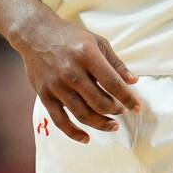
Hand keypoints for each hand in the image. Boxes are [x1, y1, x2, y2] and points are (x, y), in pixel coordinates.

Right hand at [9, 15, 142, 143]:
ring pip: (83, 114)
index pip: (113, 83)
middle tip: (122, 111)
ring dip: (101, 124)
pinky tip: (87, 138)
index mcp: (87, 56)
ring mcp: (57, 86)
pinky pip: (60, 121)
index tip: (137, 107)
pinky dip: (74, 133)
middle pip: (99, 102)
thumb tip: (133, 82)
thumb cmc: (71, 37)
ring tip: (112, 125)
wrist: (35, 34)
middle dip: (116, 110)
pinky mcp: (45, 95)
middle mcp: (71, 72)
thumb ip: (115, 63)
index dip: (128, 98)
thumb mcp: (97, 42)